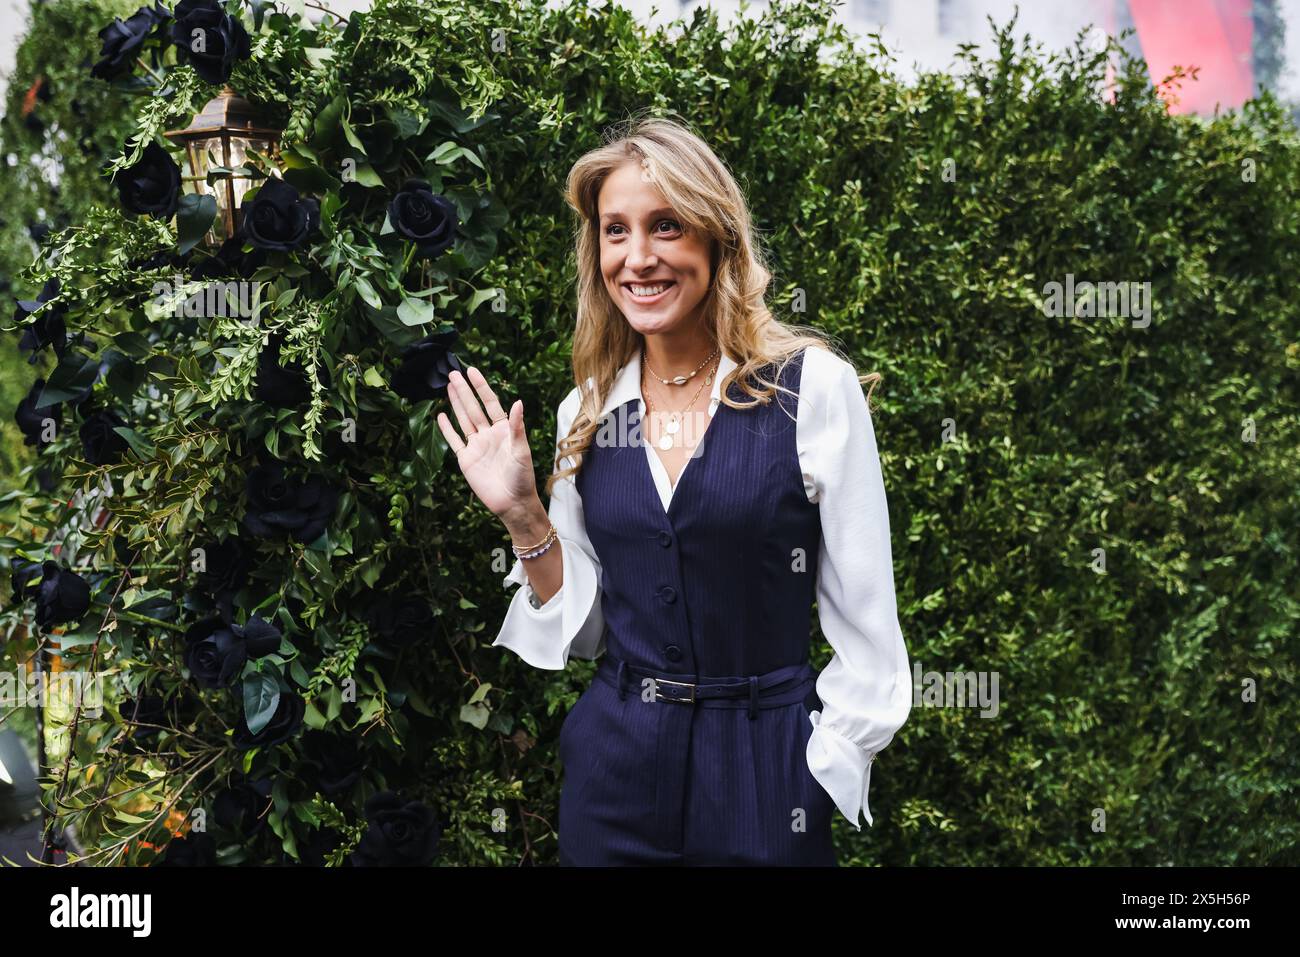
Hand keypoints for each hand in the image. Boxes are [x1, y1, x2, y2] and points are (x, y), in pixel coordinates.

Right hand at [436, 366, 538, 520]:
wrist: (512, 503)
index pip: (490, 403)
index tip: (471, 371)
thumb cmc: (523, 477)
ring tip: (447, 386)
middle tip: (452, 373)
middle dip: (464, 390)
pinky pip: (454, 440)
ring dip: (455, 403)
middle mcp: (489, 435)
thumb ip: (517, 427)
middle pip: (474, 408)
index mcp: (504, 430)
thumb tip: (518, 402)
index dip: (481, 386)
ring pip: (463, 420)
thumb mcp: (522, 450)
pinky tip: (440, 415)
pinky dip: (447, 428)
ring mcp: (476, 446)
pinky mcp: (466, 460)